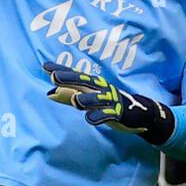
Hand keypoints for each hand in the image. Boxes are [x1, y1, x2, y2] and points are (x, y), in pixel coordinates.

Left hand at [44, 62, 173, 142]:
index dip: (61, 70)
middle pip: (83, 82)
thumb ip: (68, 96)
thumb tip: (49, 93)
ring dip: (85, 98)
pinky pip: (108, 114)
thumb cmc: (108, 104)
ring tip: (74, 99)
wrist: (140, 113)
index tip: (45, 66)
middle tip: (54, 76)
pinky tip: (89, 119)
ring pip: (96, 98)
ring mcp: (110, 100)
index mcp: (92, 84)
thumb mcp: (87, 99)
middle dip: (70, 78)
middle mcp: (100, 89)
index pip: (74, 75)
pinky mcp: (118, 113)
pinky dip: (99, 116)